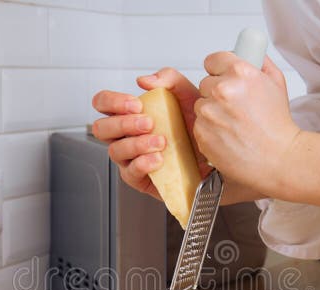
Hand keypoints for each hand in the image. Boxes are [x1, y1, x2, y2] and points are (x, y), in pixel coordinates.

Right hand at [91, 68, 209, 199]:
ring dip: (136, 144)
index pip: (104, 103)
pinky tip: (158, 159)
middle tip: (149, 122)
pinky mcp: (141, 180)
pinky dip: (143, 164)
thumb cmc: (198, 127)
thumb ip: (169, 80)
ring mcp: (131, 159)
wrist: (218, 155)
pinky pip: (130, 174)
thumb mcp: (189, 96)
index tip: (136, 104)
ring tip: (160, 142)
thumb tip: (145, 80)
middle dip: (123, 123)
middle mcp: (126, 136)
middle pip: (101, 128)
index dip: (112, 102)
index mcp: (131, 114)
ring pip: (115, 151)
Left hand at [195, 54, 300, 198]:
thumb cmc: (278, 125)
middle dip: (217, 93)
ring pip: (200, 105)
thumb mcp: (277, 84)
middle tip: (235, 107)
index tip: (223, 77)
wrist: (278, 159)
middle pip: (205, 83)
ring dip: (212, 112)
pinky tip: (228, 136)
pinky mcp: (201, 133)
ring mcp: (209, 113)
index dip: (219, 70)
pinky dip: (210, 130)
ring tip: (233, 124)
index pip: (212, 60)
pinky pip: (199, 126)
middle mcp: (221, 90)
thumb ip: (260, 63)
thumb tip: (249, 53)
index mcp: (240, 73)